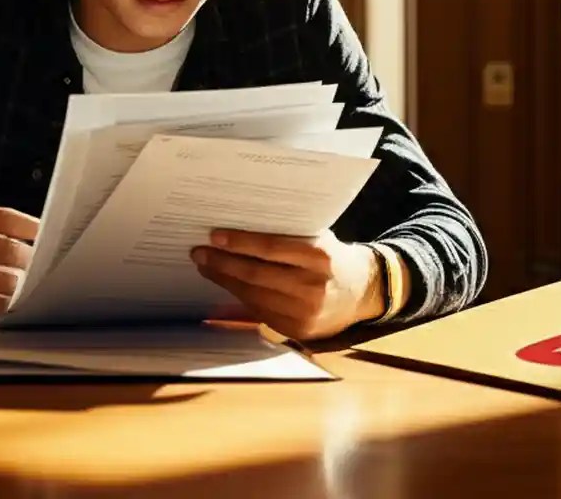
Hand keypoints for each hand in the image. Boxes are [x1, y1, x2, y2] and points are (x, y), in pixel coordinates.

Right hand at [0, 204, 39, 320]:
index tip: (51, 238)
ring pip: (1, 282)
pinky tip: (11, 301)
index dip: (32, 229)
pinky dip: (4, 304)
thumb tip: (49, 237)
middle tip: (44, 268)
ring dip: (21, 287)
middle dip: (30, 262)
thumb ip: (10, 228)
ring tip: (30, 287)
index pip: (7, 219)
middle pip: (7, 251)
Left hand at [192, 229, 384, 340]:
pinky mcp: (297, 330)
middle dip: (222, 263)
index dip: (239, 243)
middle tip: (199, 253)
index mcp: (319, 257)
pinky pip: (260, 311)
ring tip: (206, 267)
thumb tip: (239, 230)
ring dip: (225, 281)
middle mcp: (312, 287)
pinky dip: (239, 296)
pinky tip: (226, 284)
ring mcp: (304, 313)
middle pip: (256, 274)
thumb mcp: (318, 240)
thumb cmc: (331, 259)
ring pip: (253, 296)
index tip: (214, 236)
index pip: (271, 248)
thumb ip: (286, 237)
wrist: (361, 294)